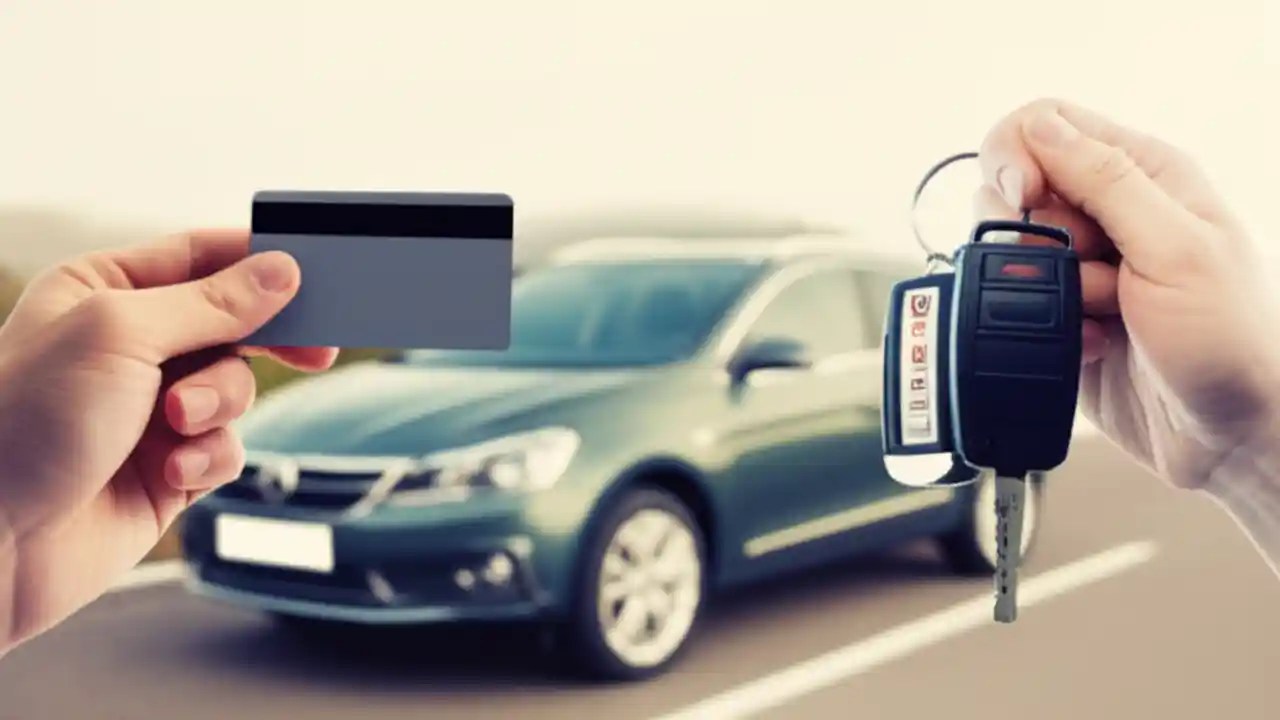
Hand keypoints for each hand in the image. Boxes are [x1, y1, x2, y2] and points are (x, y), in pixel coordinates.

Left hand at [0, 230, 335, 648]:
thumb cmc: (23, 422)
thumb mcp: (121, 334)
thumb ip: (212, 303)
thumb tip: (282, 271)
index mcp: (105, 291)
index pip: (203, 258)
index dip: (260, 265)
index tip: (315, 279)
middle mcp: (130, 345)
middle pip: (233, 324)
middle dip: (265, 341)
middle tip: (315, 352)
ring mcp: (150, 409)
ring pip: (235, 389)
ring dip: (219, 407)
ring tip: (177, 426)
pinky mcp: (167, 469)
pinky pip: (224, 448)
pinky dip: (208, 459)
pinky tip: (169, 475)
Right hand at [975, 99, 1279, 489]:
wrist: (1231, 438)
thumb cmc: (1232, 341)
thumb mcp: (1175, 248)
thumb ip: (1106, 181)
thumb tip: (1040, 128)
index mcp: (1145, 175)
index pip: (1045, 124)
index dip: (1016, 156)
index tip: (1023, 199)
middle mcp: (1111, 213)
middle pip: (1012, 187)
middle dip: (1026, 229)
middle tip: (1074, 263)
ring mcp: (1084, 267)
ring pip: (1008, 248)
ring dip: (1038, 284)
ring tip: (1095, 309)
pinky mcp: (1064, 315)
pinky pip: (1014, 303)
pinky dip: (1038, 325)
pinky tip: (1088, 340)